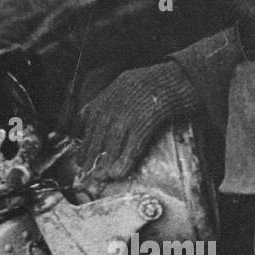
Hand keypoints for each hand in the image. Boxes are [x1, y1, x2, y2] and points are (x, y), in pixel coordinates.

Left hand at [75, 61, 199, 180]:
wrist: (173, 78)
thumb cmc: (150, 81)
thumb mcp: (121, 83)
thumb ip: (105, 99)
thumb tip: (89, 113)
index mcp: (104, 98)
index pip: (86, 124)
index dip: (84, 143)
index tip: (81, 155)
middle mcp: (111, 109)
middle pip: (96, 137)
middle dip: (89, 156)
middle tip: (85, 171)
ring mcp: (125, 117)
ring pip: (110, 145)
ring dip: (103, 164)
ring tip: (99, 177)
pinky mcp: (141, 125)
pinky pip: (130, 148)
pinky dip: (122, 162)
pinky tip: (116, 174)